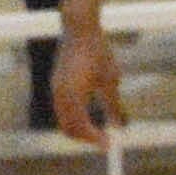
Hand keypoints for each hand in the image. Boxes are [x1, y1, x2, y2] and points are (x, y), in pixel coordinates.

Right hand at [49, 17, 124, 143]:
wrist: (78, 29)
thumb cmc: (97, 51)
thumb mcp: (111, 79)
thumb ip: (114, 105)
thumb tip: (120, 127)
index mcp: (73, 93)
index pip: (81, 126)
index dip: (95, 139)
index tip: (110, 145)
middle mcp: (60, 94)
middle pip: (68, 127)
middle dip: (85, 138)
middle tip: (105, 141)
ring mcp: (55, 89)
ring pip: (64, 120)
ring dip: (80, 129)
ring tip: (100, 131)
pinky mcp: (56, 84)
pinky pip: (62, 110)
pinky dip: (74, 118)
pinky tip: (89, 116)